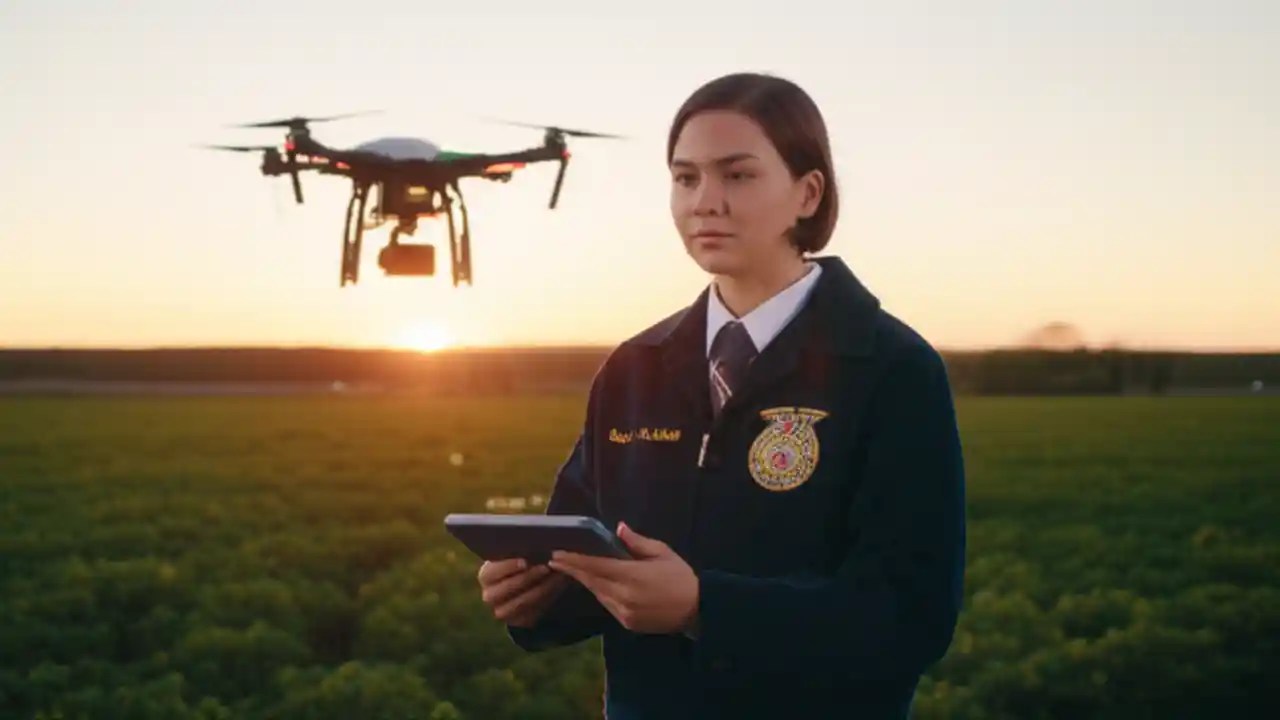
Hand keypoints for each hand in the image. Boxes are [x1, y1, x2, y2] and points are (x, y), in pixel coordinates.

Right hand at [477, 557, 569, 627]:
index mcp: (486, 575)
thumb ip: (523, 553)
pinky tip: (556, 588)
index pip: (490, 572)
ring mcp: (502, 611)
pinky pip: (531, 614)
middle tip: (546, 567)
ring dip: (540, 589)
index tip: (525, 561)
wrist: (528, 588)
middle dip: (528, 577)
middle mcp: (489, 595)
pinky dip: (546, 600)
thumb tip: (537, 547)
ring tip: (557, 577)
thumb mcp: (519, 558)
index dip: (507, 567)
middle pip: (505, 588)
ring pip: (520, 602)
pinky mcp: (517, 622)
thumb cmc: (523, 565)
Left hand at [548, 522, 698, 633]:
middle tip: (555, 560)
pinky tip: (596, 584)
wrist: (697, 609)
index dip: (574, 560)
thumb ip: (637, 542)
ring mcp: (624, 612)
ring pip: (597, 594)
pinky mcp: (627, 623)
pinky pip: (607, 605)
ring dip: (585, 581)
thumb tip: (618, 528)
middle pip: (591, 581)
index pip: (595, 566)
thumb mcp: (662, 553)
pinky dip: (600, 593)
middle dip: (573, 570)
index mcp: (632, 576)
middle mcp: (623, 596)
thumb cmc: (680, 577)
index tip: (558, 554)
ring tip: (572, 569)